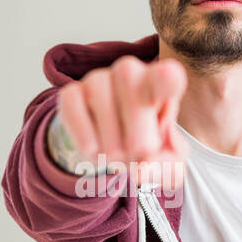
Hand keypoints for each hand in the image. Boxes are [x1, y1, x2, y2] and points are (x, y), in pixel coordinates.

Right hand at [54, 56, 188, 189]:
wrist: (111, 149)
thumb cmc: (145, 148)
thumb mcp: (165, 164)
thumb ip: (166, 167)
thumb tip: (143, 168)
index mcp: (162, 85)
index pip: (166, 77)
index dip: (166, 78)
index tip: (170, 78)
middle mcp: (129, 73)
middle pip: (131, 84)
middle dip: (136, 131)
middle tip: (137, 155)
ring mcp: (98, 80)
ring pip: (100, 97)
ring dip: (110, 139)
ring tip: (115, 157)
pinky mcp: (71, 93)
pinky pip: (73, 107)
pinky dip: (83, 134)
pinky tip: (93, 149)